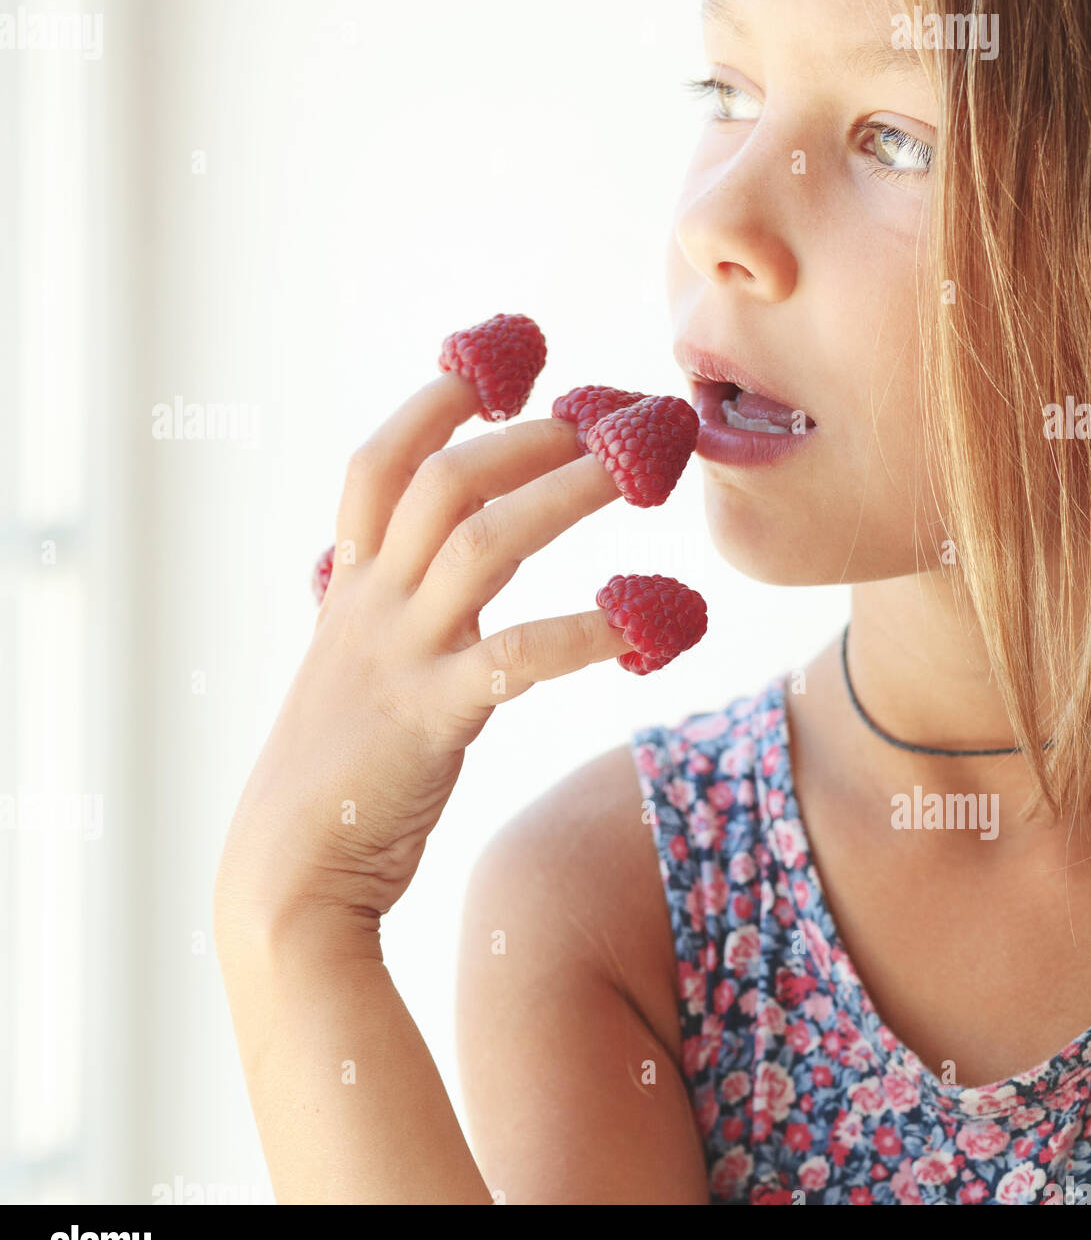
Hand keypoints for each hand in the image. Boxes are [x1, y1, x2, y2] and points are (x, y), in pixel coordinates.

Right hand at [215, 372, 632, 938]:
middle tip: (607, 417)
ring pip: (484, 542)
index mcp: (349, 585)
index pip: (379, 464)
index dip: (436, 404)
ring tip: (639, 472)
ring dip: (566, 495)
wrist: (288, 872)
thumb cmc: (334, 768)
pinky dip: (591, 630)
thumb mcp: (348, 666)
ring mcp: (399, 656)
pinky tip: (652, 619)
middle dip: (529, 437)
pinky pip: (521, 656)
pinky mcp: (434, 718)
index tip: (500, 367)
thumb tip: (401, 566)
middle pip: (445, 481)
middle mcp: (370, 603)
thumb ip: (377, 607)